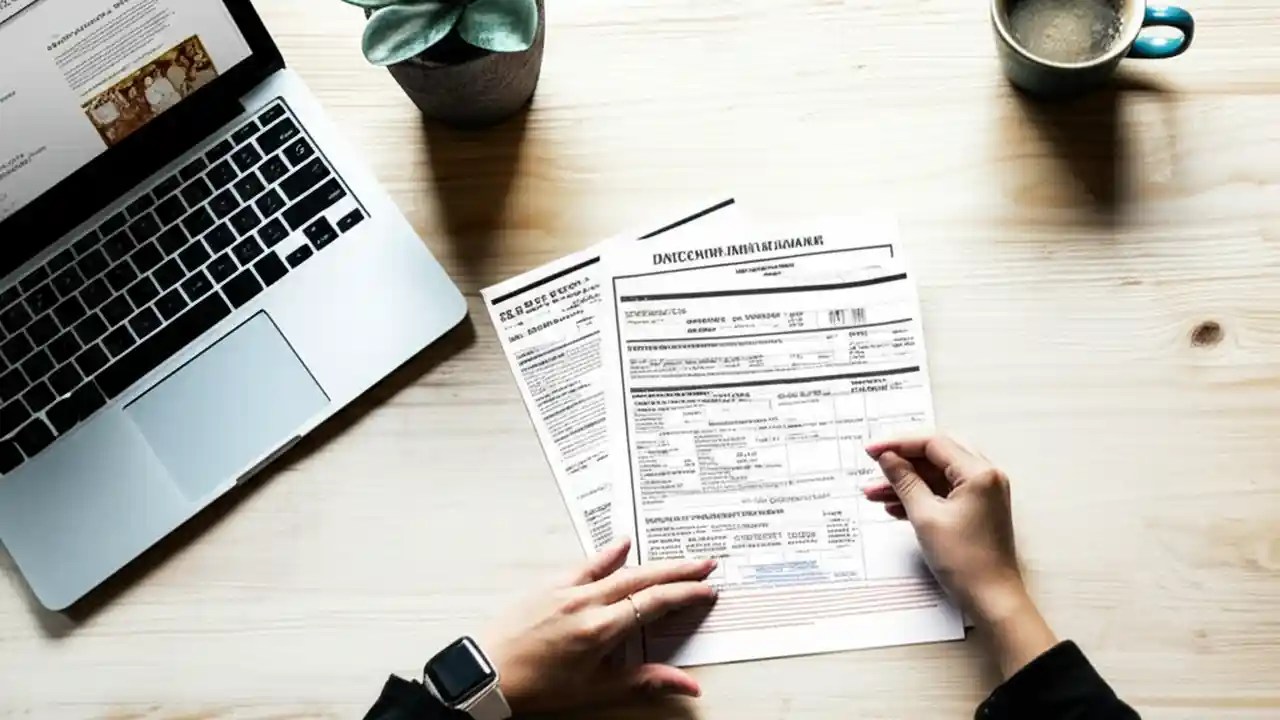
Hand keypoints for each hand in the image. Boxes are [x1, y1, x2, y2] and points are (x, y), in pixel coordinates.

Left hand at [482, 537, 716, 713]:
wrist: (489, 673)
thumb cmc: (537, 686)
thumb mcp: (596, 689)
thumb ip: (645, 681)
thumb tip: (687, 685)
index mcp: (600, 629)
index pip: (654, 603)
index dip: (685, 594)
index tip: (706, 589)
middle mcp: (586, 602)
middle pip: (644, 579)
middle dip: (679, 570)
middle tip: (706, 563)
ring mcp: (567, 589)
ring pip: (619, 568)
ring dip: (652, 562)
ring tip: (677, 557)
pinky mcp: (550, 584)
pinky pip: (585, 564)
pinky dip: (607, 554)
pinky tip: (622, 544)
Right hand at [862, 435, 1055, 677]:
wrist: (991, 599)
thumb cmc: (966, 562)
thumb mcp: (925, 517)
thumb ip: (905, 481)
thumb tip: (888, 458)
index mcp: (979, 473)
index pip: (933, 443)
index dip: (898, 443)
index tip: (872, 450)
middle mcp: (985, 477)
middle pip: (936, 455)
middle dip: (902, 461)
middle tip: (875, 464)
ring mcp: (982, 493)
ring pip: (937, 475)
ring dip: (906, 482)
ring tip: (875, 493)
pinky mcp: (976, 509)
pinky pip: (943, 492)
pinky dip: (920, 496)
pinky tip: (894, 507)